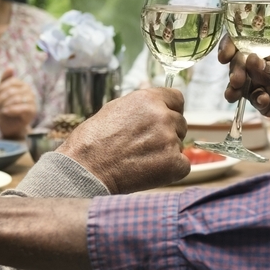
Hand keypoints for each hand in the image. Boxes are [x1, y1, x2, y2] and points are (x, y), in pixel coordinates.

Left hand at [0, 67, 38, 138]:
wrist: (8, 125)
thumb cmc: (4, 108)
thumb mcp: (1, 93)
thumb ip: (5, 80)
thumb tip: (10, 67)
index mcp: (22, 85)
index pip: (12, 81)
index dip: (1, 87)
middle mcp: (29, 91)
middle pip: (13, 90)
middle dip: (1, 98)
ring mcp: (32, 101)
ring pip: (16, 98)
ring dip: (5, 105)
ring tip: (1, 110)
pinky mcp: (33, 111)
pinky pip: (22, 107)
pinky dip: (11, 110)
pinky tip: (6, 112)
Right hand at [56, 88, 190, 192]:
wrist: (86, 168)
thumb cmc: (94, 139)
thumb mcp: (116, 108)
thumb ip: (142, 104)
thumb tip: (156, 100)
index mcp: (149, 99)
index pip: (177, 99)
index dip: (171, 110)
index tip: (163, 121)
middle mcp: (163, 116)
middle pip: (180, 123)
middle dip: (167, 133)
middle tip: (145, 146)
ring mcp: (169, 140)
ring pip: (179, 145)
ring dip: (166, 152)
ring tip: (140, 159)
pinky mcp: (174, 163)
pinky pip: (183, 165)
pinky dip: (170, 171)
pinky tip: (150, 171)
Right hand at [218, 36, 269, 158]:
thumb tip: (248, 60)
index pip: (249, 38)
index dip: (232, 44)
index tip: (225, 56)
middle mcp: (268, 60)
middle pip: (240, 61)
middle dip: (235, 70)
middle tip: (237, 80)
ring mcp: (266, 80)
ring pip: (241, 81)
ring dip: (235, 86)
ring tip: (234, 94)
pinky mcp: (267, 100)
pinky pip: (252, 98)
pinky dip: (253, 99)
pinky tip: (264, 102)